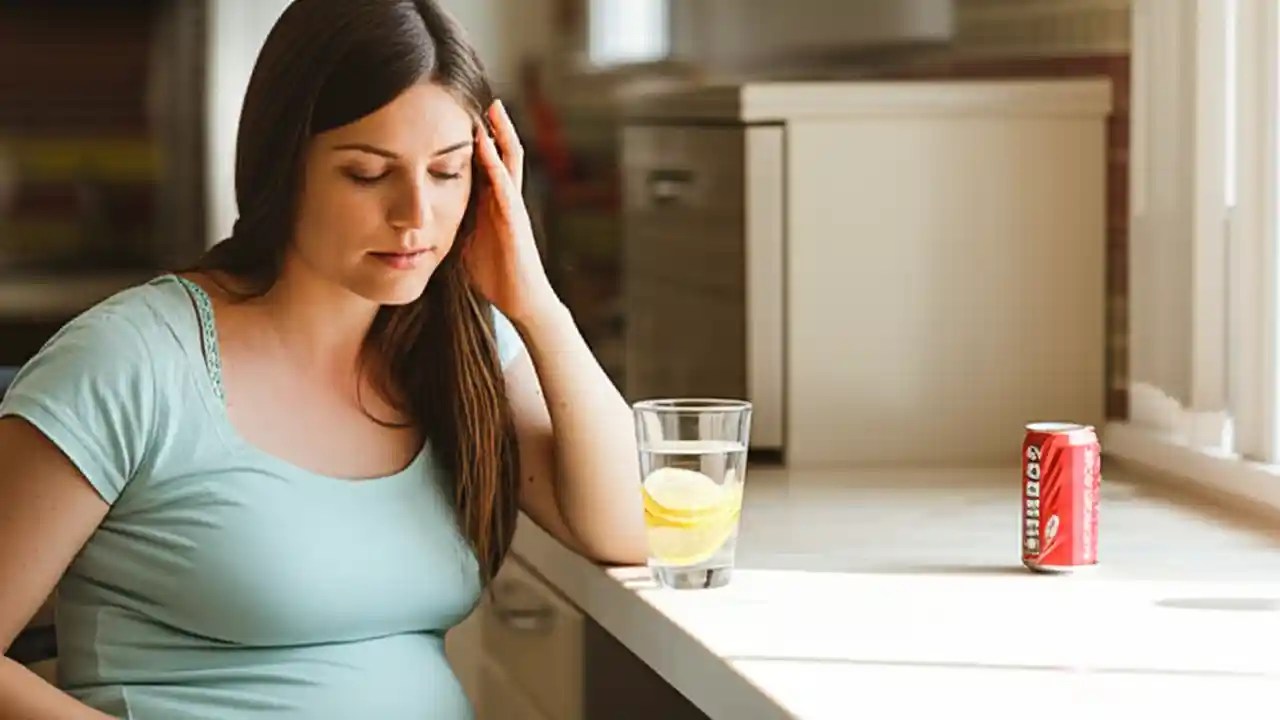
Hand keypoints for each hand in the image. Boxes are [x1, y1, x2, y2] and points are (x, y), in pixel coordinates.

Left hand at [465, 100, 559, 325]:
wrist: (520, 300)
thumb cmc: (493, 273)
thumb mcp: (463, 240)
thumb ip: (449, 221)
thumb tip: (420, 213)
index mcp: (491, 202)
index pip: (483, 161)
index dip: (474, 138)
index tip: (457, 113)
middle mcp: (504, 199)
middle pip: (501, 153)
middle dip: (494, 126)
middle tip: (482, 97)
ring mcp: (513, 208)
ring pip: (509, 162)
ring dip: (501, 135)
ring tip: (493, 109)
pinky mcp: (515, 221)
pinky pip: (506, 187)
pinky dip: (496, 165)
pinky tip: (487, 147)